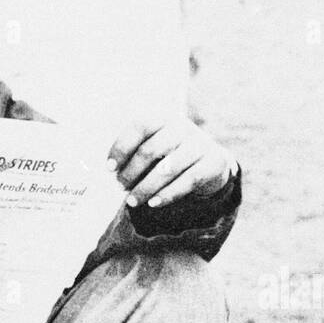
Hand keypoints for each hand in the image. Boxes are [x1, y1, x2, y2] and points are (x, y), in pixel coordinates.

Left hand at [108, 118, 235, 209]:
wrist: (210, 163)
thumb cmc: (170, 157)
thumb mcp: (153, 149)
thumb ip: (133, 155)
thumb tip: (111, 171)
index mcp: (164, 119)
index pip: (140, 125)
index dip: (122, 147)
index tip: (109, 168)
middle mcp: (182, 127)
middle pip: (151, 149)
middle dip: (131, 172)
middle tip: (120, 187)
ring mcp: (200, 144)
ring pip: (167, 168)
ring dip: (146, 187)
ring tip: (132, 201)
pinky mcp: (213, 162)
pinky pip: (187, 181)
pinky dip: (168, 194)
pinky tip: (153, 203)